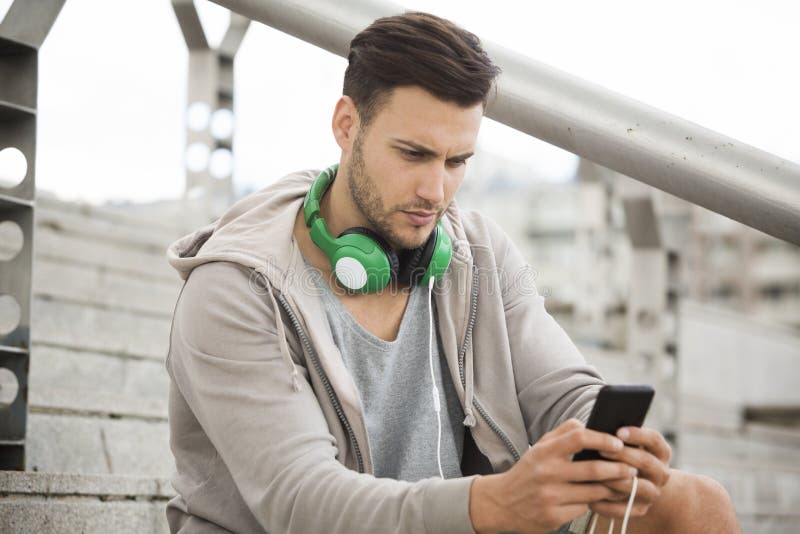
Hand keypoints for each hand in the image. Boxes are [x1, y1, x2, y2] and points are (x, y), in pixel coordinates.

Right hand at [470, 419, 637, 533]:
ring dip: (612, 488)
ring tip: (623, 484)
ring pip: (593, 492)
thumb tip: (586, 424)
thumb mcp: (539, 448)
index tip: (618, 443)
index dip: (602, 439)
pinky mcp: (553, 517)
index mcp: (544, 452)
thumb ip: (562, 434)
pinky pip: (583, 509)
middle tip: (632, 468)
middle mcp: (546, 473)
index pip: (578, 438)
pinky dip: (593, 504)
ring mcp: (550, 497)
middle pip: (593, 469)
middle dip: (619, 469)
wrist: (501, 502)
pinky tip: (599, 500)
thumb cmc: (527, 471)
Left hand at [591, 426, 671, 518]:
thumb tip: (597, 428)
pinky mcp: (641, 510)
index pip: (654, 440)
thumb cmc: (624, 457)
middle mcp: (661, 473)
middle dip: (623, 455)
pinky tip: (590, 498)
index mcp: (660, 452)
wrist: (636, 486)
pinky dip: (607, 504)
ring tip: (596, 475)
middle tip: (601, 450)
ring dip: (616, 480)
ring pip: (638, 487)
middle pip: (646, 462)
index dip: (638, 435)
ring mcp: (652, 493)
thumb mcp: (627, 445)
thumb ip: (618, 437)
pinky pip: (624, 509)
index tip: (618, 431)